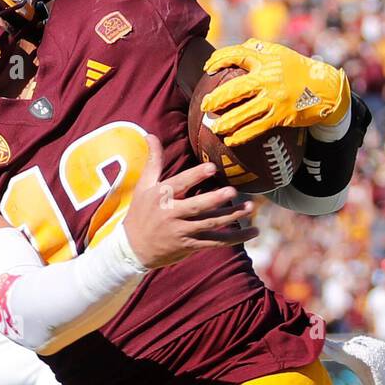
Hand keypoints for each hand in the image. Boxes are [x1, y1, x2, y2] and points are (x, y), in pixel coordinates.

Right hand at [122, 134, 257, 270]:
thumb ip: (153, 161)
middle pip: (197, 207)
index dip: (196, 176)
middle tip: (233, 190)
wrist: (133, 249)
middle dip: (215, 199)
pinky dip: (235, 238)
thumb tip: (151, 134)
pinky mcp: (190, 246)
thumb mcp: (143, 187)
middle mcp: (171, 214)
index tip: (212, 167)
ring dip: (231, 216)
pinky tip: (252, 231)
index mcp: (161, 196)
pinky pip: (216, 242)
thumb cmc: (140, 213)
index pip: (180, 184)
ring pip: (210, 224)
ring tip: (249, 207)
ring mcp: (182, 232)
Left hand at [201, 38, 350, 145]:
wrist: (326, 88)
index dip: (219, 60)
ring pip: (244, 112)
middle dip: (217, 99)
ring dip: (226, 122)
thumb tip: (237, 51)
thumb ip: (260, 51)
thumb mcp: (282, 54)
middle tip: (204, 106)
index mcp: (267, 59)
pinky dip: (242, 135)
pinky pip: (257, 128)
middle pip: (236, 88)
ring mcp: (275, 98)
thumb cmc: (299, 70)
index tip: (207, 69)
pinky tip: (231, 141)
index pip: (238, 55)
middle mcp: (269, 78)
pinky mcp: (281, 116)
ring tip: (214, 128)